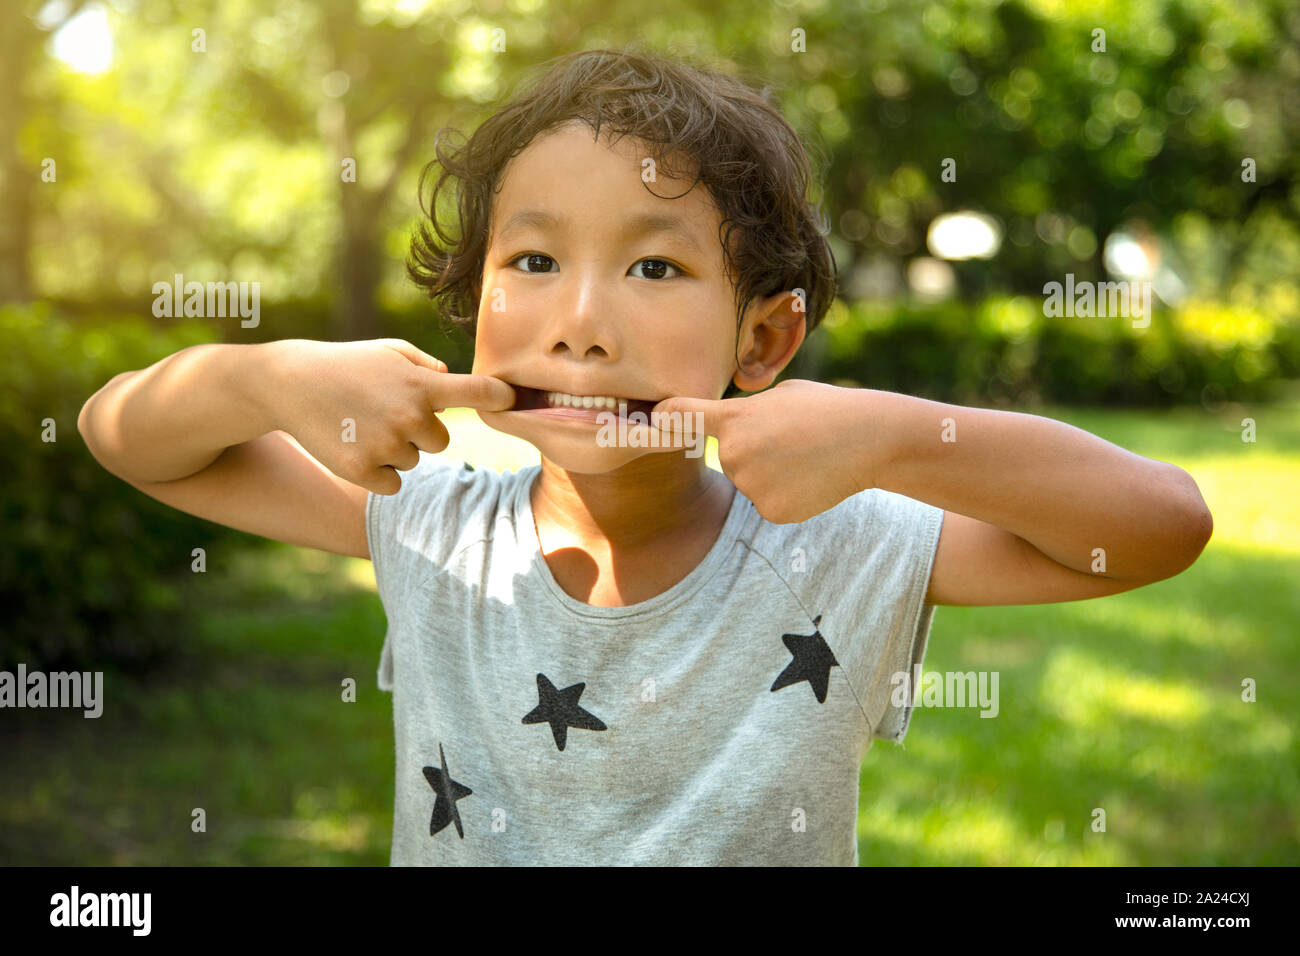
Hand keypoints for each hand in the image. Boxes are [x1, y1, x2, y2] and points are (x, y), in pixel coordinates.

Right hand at [269, 338, 514, 493]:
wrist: (290, 382)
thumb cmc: (348, 364)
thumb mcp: (390, 352)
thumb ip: (429, 368)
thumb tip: (458, 385)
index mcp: (420, 384)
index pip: (475, 393)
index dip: (500, 398)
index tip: (514, 401)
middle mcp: (408, 416)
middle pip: (440, 440)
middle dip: (419, 430)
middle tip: (384, 411)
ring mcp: (385, 445)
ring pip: (413, 460)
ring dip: (395, 449)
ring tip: (362, 423)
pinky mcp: (362, 471)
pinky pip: (393, 483)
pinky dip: (379, 472)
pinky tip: (354, 445)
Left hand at [645, 380, 876, 523]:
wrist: (868, 439)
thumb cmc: (827, 408)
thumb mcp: (781, 395)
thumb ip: (749, 412)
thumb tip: (734, 423)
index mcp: (733, 418)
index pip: (683, 417)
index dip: (666, 417)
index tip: (654, 419)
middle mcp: (733, 454)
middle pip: (729, 457)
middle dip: (753, 451)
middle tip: (792, 441)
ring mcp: (750, 486)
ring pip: (751, 482)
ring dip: (772, 474)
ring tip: (807, 458)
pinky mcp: (770, 511)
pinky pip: (769, 502)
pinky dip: (787, 495)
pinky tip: (812, 480)